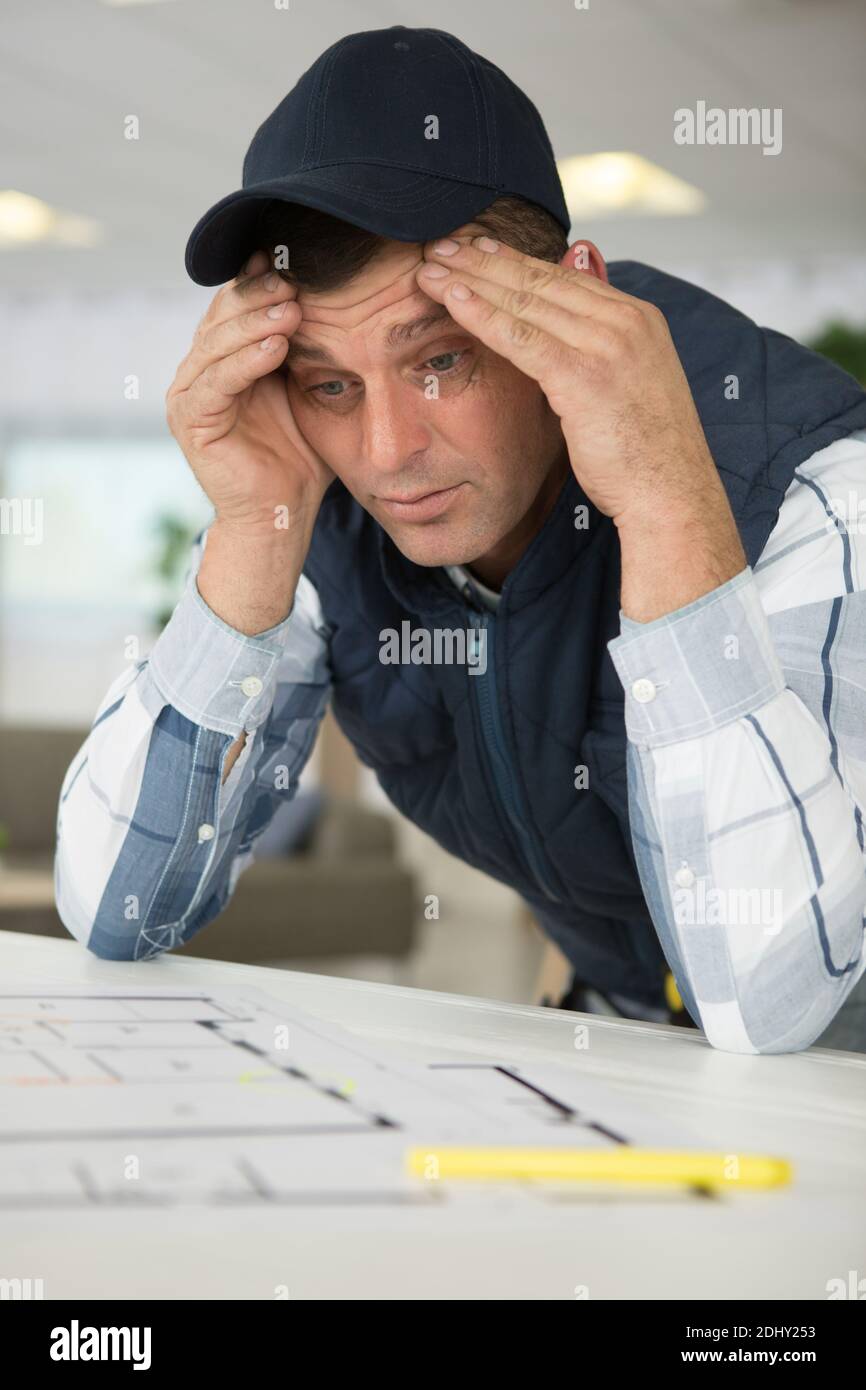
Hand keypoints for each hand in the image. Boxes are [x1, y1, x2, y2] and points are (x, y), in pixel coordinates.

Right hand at [166, 250, 333, 536]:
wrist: (282, 512)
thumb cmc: (301, 455)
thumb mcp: (308, 388)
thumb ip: (308, 347)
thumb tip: (333, 292)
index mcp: (224, 358)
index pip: (236, 305)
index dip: (261, 280)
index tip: (294, 259)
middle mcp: (199, 370)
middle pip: (222, 316)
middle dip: (258, 294)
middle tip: (293, 278)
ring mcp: (189, 394)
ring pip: (217, 343)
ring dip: (255, 321)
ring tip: (291, 306)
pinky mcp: (190, 421)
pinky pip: (217, 381)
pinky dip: (245, 360)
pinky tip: (276, 346)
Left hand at [415, 235, 719, 528]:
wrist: (672, 494)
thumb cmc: (646, 454)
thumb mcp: (627, 386)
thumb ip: (600, 347)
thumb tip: (570, 319)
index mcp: (638, 317)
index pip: (564, 277)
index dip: (515, 261)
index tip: (477, 249)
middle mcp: (626, 320)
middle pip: (541, 280)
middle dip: (485, 261)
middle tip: (441, 245)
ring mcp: (607, 345)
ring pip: (525, 301)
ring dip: (472, 280)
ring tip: (430, 268)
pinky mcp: (583, 376)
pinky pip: (520, 337)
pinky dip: (481, 314)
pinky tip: (450, 300)